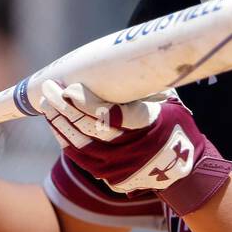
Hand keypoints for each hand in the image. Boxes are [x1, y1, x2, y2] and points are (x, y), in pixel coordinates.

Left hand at [36, 80, 231, 215]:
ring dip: (60, 122)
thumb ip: (146, 84)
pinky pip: (80, 157)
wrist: (184, 169)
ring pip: (80, 144)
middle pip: (90, 129)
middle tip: (49, 88)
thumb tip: (118, 55)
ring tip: (47, 102)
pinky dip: (65, 137)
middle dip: (66, 107)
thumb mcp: (169, 100)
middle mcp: (133, 149)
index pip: (112, 116)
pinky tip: (55, 121)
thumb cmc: (174, 123)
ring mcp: (119, 166)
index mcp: (150, 125)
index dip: (88, 104)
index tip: (70, 88)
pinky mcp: (109, 175)